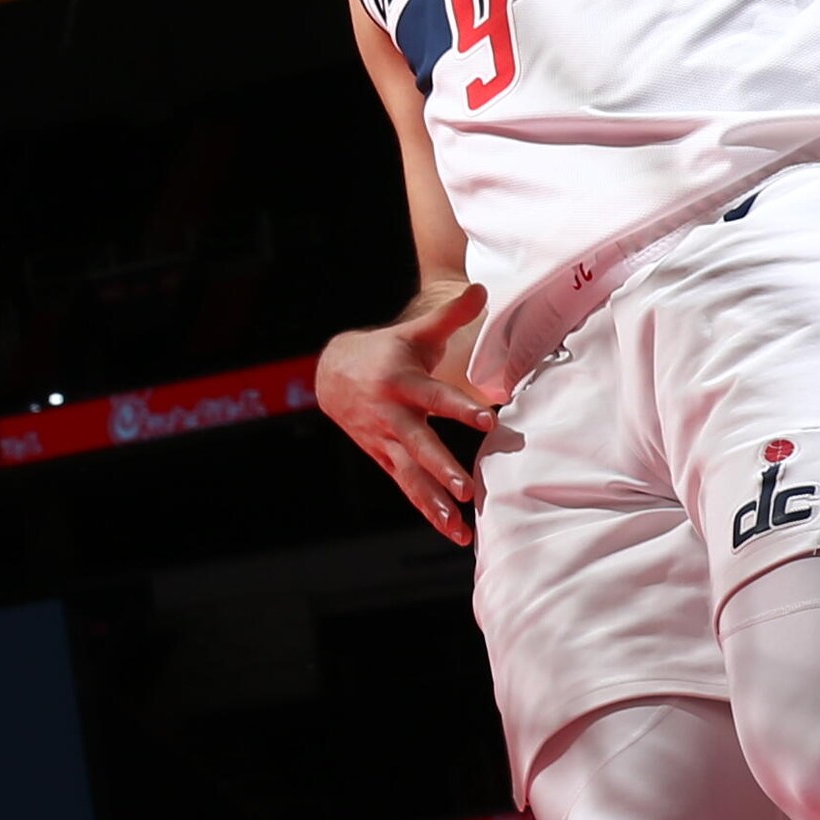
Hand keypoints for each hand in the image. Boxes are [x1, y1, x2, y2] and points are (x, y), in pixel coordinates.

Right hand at [317, 282, 498, 543]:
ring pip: (410, 476)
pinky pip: (407, 489)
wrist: (331, 374)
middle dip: (441, 468)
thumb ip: (450, 314)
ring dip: (434, 504)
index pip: (435, 396)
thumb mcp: (414, 332)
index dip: (460, 408)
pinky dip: (429, 511)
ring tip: (460, 528)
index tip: (489, 419)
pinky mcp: (384, 459)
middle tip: (466, 488)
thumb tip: (482, 288)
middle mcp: (391, 416)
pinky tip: (454, 532)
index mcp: (400, 383)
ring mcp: (385, 441)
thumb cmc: (387, 350)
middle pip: (418, 446)